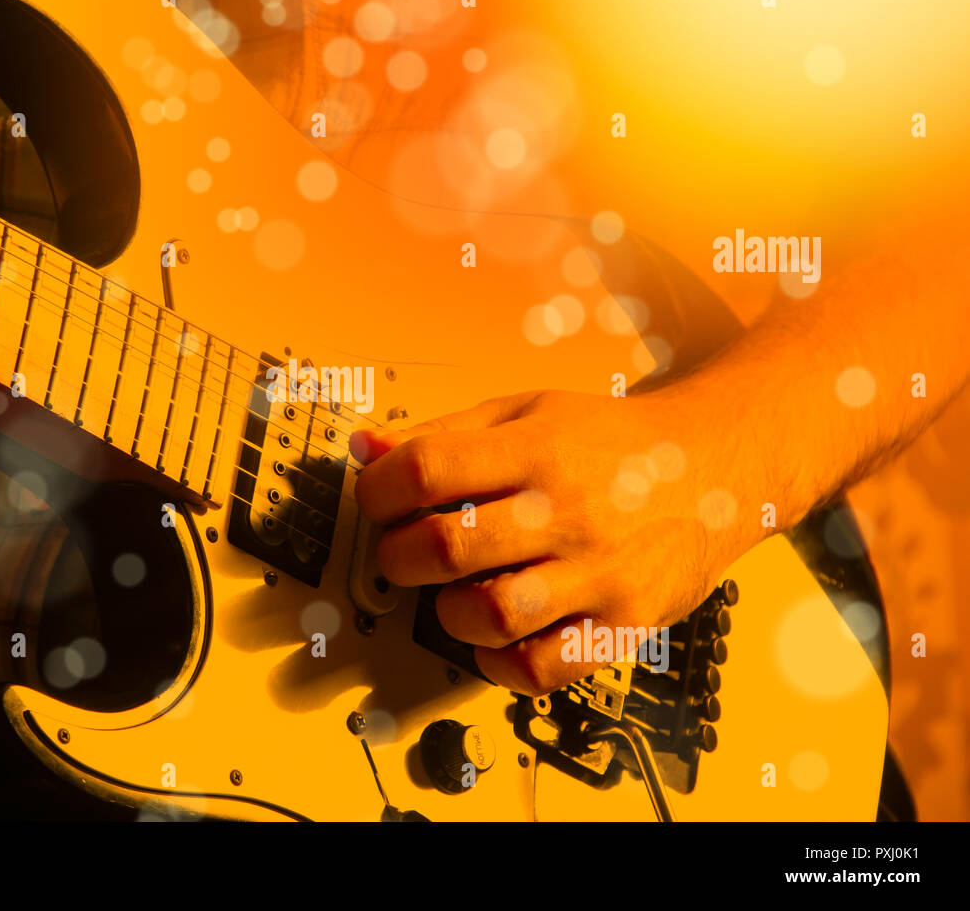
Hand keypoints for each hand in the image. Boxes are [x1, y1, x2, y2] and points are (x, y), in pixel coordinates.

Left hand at [350, 388, 761, 696]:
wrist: (715, 465)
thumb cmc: (610, 443)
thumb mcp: (527, 412)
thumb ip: (443, 433)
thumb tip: (365, 448)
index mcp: (538, 448)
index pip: (427, 469)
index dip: (378, 490)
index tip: (377, 499)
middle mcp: (569, 510)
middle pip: (446, 547)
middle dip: (398, 556)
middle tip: (404, 551)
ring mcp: (599, 572)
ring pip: (489, 614)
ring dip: (446, 610)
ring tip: (453, 592)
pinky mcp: (623, 624)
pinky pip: (539, 668)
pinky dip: (498, 662)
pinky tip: (495, 634)